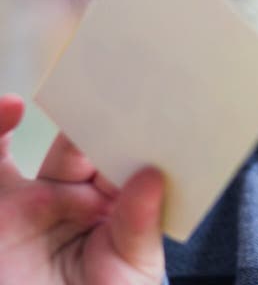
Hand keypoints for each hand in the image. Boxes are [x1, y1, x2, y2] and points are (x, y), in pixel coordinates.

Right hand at [0, 93, 164, 284]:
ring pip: (47, 146)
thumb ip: (137, 230)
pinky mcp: (0, 202)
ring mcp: (33, 200)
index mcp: (114, 208)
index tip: (151, 101)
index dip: (140, 129)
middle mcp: (75, 197)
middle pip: (91, 140)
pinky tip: (11, 109)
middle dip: (106, 112)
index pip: (129, 157)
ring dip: (61, 109)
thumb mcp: (129, 274)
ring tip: (76, 90)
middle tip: (118, 83)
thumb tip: (152, 178)